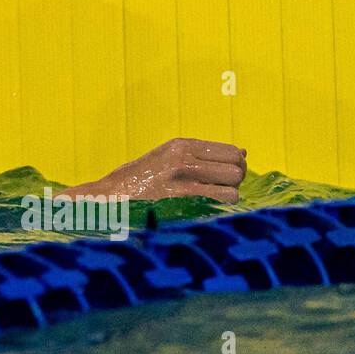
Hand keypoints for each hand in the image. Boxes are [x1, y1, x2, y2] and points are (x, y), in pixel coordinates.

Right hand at [67, 138, 246, 202]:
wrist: (112, 196)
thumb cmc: (143, 179)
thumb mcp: (169, 156)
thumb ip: (203, 154)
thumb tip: (243, 153)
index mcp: (180, 145)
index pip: (231, 151)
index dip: (235, 165)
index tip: (225, 175)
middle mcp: (184, 158)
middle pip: (237, 167)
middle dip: (235, 180)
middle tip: (221, 188)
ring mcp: (183, 179)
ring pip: (233, 185)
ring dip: (229, 195)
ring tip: (213, 199)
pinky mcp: (182, 200)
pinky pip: (221, 200)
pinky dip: (221, 206)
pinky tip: (208, 208)